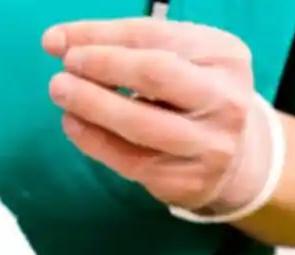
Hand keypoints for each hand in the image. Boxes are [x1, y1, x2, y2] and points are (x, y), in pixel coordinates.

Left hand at [42, 18, 279, 216]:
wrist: (237, 159)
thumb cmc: (194, 97)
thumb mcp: (180, 60)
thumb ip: (127, 46)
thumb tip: (58, 41)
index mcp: (225, 57)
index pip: (154, 36)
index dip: (100, 35)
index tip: (57, 39)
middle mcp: (224, 100)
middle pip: (155, 74)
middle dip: (101, 65)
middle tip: (65, 66)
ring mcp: (208, 145)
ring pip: (139, 122)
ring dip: (91, 104)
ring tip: (61, 91)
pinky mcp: (186, 180)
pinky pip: (129, 159)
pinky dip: (93, 139)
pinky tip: (73, 123)